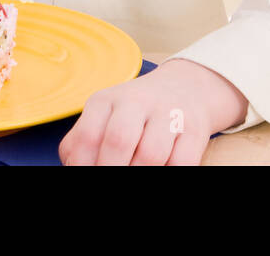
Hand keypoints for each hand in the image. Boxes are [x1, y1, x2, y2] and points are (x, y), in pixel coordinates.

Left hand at [57, 57, 248, 164]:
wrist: (183, 88)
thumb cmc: (133, 113)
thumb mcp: (103, 117)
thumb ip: (84, 142)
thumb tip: (75, 167)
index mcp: (105, 100)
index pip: (87, 136)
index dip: (84, 165)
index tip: (87, 175)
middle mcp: (136, 101)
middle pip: (119, 141)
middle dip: (111, 170)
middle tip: (112, 180)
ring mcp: (168, 113)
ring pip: (151, 155)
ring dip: (141, 173)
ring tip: (136, 174)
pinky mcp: (194, 129)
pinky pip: (181, 162)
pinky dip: (168, 171)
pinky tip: (160, 169)